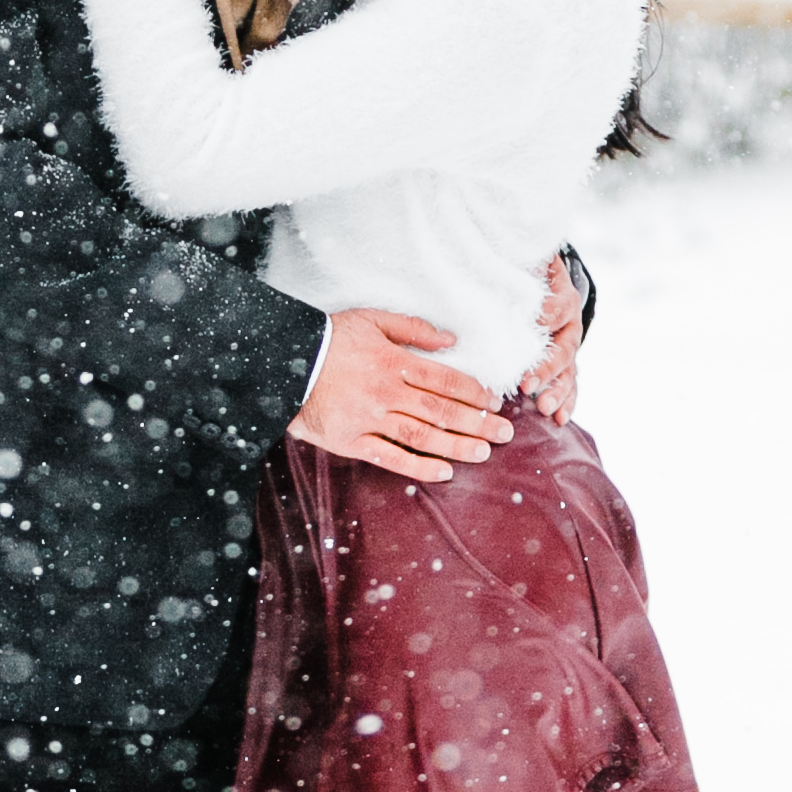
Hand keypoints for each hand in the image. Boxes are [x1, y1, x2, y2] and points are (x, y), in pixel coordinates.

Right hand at [289, 309, 513, 481]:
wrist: (284, 363)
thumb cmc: (330, 339)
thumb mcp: (371, 319)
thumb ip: (412, 329)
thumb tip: (450, 340)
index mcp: (394, 362)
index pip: (446, 381)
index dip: (475, 393)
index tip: (494, 402)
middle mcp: (387, 392)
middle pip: (442, 411)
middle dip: (478, 423)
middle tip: (506, 432)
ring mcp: (370, 419)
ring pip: (423, 436)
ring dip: (457, 446)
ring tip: (484, 452)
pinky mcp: (352, 441)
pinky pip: (391, 458)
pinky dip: (419, 467)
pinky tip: (443, 472)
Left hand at [519, 254, 581, 423]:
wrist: (545, 284)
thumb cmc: (529, 273)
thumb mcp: (531, 261)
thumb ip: (530, 259)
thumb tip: (523, 244)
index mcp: (561, 298)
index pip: (559, 307)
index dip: (549, 315)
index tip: (538, 323)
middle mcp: (568, 326)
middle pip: (562, 348)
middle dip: (546, 367)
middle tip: (527, 383)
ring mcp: (568, 348)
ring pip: (567, 372)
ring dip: (557, 391)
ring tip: (545, 409)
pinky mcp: (564, 366)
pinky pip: (570, 386)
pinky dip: (566, 402)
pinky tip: (560, 419)